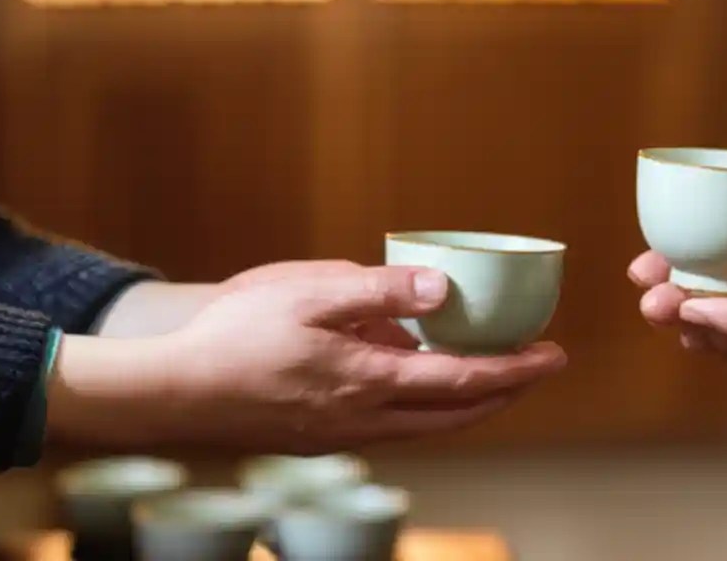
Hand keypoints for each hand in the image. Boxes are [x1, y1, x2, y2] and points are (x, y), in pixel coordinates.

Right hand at [50, 264, 566, 450]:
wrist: (172, 390)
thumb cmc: (235, 335)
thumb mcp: (309, 293)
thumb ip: (380, 292)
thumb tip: (443, 289)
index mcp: (369, 381)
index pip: (463, 381)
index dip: (515, 370)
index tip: (554, 355)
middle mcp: (365, 419)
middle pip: (456, 415)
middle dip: (504, 393)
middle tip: (536, 368)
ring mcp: (343, 434)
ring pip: (426, 426)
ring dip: (466, 403)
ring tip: (489, 374)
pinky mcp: (321, 437)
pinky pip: (392, 425)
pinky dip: (423, 405)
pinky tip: (415, 379)